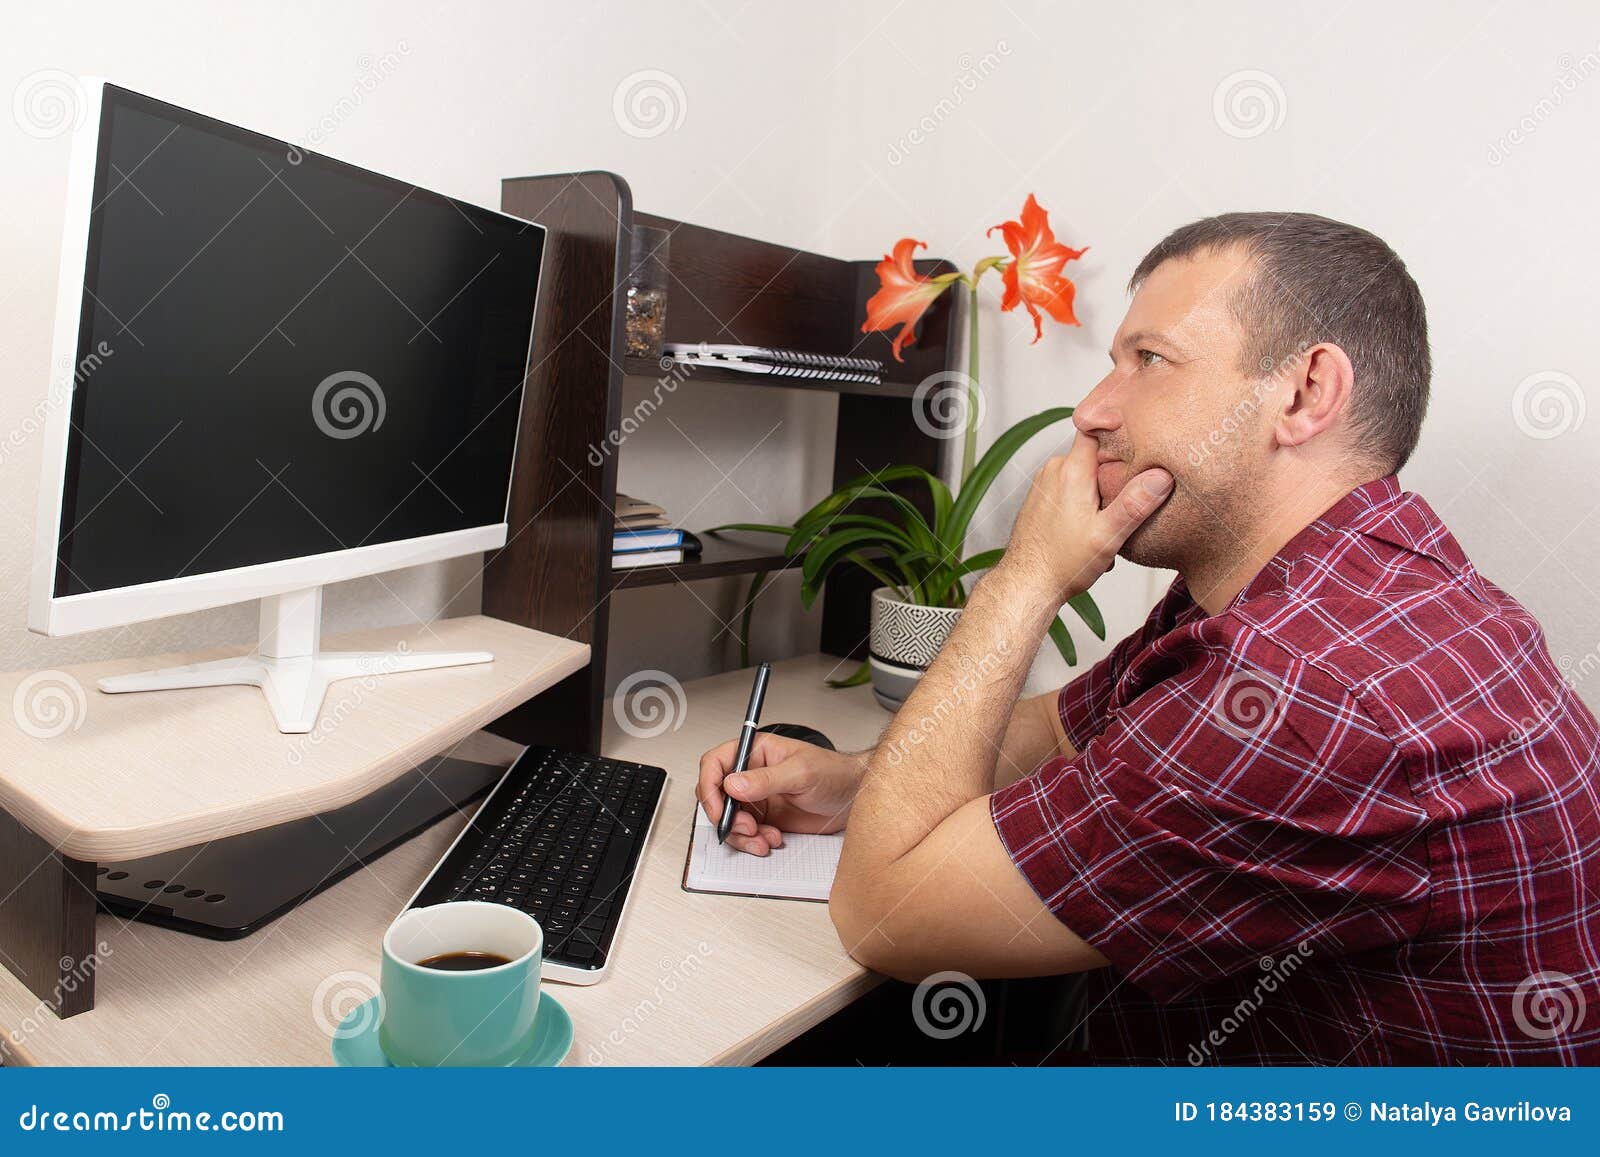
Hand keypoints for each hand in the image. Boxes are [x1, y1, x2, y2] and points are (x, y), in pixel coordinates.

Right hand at [696, 732, 865, 856]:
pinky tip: (773, 839)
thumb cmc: (833, 773)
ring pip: (729, 820)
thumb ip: (766, 779)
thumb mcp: (801, 772)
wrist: (853, 797)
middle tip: (747, 828)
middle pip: (716, 796)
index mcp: (754, 752)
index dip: (709, 786)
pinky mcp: (765, 819)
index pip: (715, 764)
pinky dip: (754, 842)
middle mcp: (750, 775)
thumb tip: (733, 784)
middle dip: (726, 817)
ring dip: (742, 835)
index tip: (718, 807)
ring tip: (763, 838)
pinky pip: (746, 834)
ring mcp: (756, 798)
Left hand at [999, 432, 1172, 602]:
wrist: (1026, 584)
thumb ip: (1134, 504)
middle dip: (1114, 477)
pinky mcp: (1041, 497)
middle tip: (1122, 509)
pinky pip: (1071, 490)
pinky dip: (1084, 506)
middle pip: (1095, 455)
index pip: (1096, 428)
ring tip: (1105, 527)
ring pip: (1084, 475)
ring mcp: (1045, 483)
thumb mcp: (1107, 536)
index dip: (1118, 429)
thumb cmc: (1062, 564)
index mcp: (1071, 470)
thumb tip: (1161, 476)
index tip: (1137, 440)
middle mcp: (1054, 470)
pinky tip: (1089, 532)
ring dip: (1099, 497)